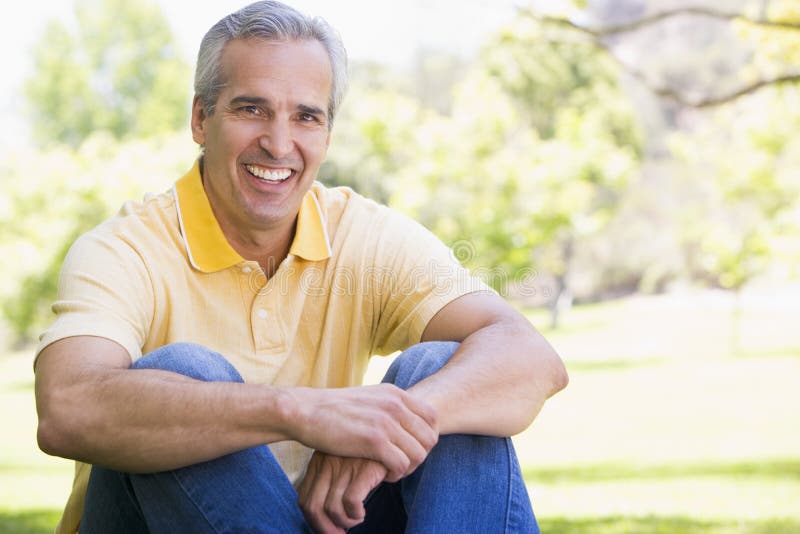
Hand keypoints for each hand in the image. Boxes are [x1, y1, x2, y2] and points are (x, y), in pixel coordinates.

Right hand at [288, 384, 437, 480]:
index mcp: (395, 393)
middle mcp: (395, 405)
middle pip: (430, 438)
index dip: (425, 437)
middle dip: (419, 455)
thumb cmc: (333, 409)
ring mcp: (386, 422)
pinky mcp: (374, 440)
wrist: (305, 411)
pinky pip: (401, 464)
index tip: (408, 448)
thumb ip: (389, 405)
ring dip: (407, 468)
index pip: (432, 417)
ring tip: (388, 470)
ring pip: (418, 454)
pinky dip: (394, 475)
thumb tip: (405, 418)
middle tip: (400, 463)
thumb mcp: (368, 398)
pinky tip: (379, 474)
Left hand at [297, 452, 386, 532]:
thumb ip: (331, 479)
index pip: (305, 499)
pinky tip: (363, 512)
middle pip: (313, 506)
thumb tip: (325, 516)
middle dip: (324, 529)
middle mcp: (328, 461)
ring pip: (332, 508)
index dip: (314, 520)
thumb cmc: (369, 452)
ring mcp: (346, 464)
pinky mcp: (365, 468)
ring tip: (356, 518)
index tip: (328, 528)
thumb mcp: (343, 460)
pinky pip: (351, 502)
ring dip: (345, 522)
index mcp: (319, 460)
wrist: (396, 434)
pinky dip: (356, 514)